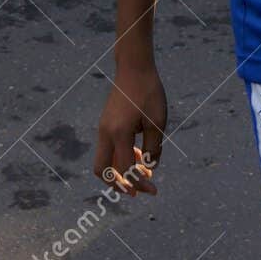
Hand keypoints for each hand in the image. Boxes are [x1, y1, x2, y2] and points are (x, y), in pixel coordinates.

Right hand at [94, 65, 166, 194]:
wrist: (134, 68)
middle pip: (102, 170)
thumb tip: (150, 168)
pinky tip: (140, 156)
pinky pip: (110, 148)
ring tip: (145, 173)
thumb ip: (153, 148)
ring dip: (122, 171)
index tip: (153, 190)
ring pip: (105, 160)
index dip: (138, 184)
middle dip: (119, 184)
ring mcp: (103, 128)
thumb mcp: (158, 122)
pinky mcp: (106, 124)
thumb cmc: (149, 93)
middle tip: (137, 191)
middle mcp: (106, 133)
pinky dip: (122, 157)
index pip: (125, 170)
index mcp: (119, 134)